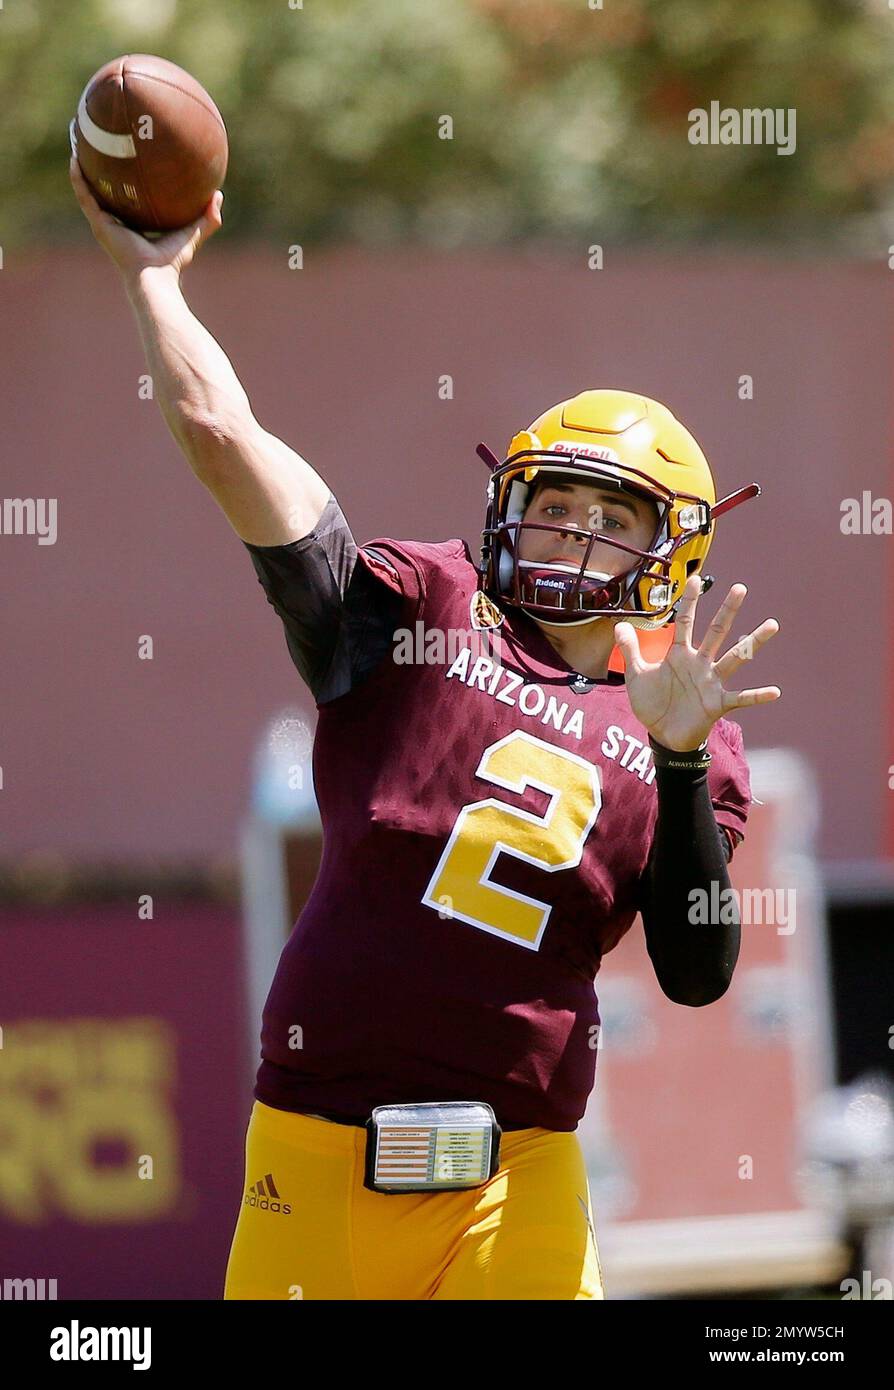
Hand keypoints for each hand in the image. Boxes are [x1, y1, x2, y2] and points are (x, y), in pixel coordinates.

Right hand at [69, 145, 222, 281]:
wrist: (155, 276)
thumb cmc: (172, 261)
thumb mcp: (192, 233)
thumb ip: (207, 217)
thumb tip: (218, 194)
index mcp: (133, 226)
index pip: (127, 201)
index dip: (124, 183)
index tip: (125, 163)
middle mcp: (115, 224)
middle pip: (104, 193)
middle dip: (98, 172)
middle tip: (98, 146)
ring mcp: (104, 224)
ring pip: (88, 191)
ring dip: (81, 169)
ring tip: (77, 144)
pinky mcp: (99, 224)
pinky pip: (85, 196)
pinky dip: (78, 178)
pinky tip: (75, 159)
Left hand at [613, 577, 779, 751]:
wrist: (662, 736)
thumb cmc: (653, 705)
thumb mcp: (636, 675)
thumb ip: (631, 650)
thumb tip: (619, 625)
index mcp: (680, 654)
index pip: (686, 622)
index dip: (689, 602)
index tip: (695, 579)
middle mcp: (700, 664)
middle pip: (716, 632)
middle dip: (727, 611)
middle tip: (740, 588)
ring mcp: (711, 682)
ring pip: (736, 657)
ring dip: (753, 643)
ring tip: (771, 624)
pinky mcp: (717, 703)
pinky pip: (741, 698)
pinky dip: (757, 696)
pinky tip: (775, 691)